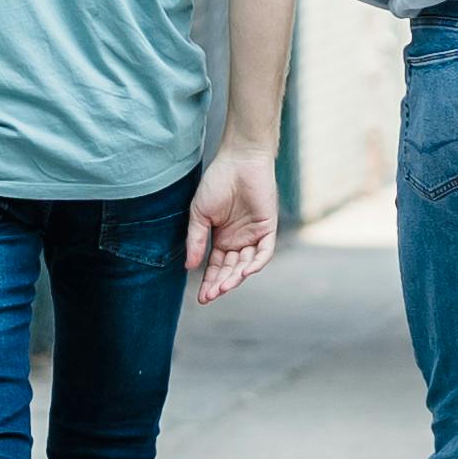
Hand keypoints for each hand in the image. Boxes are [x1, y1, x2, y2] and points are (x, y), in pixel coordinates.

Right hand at [186, 145, 278, 302]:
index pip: (216, 267)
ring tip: (223, 287)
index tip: (201, 298)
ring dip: (235, 277)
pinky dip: (256, 264)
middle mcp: (239, 240)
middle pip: (230, 270)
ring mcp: (254, 235)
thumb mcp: (200, 214)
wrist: (239, 160)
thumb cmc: (217, 182)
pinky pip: (264, 252)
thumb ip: (196, 239)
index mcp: (222, 238)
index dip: (209, 282)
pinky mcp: (268, 228)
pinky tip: (243, 273)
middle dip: (220, 283)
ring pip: (246, 265)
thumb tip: (189, 266)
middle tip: (210, 295)